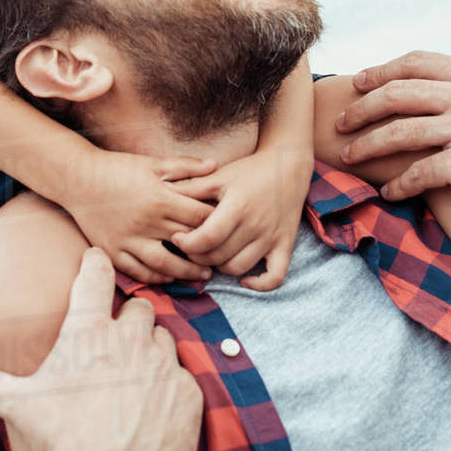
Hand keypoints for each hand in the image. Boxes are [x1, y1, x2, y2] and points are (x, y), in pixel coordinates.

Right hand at [0, 248, 202, 450]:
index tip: (95, 258)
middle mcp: (130, 339)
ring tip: (136, 380)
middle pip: (139, 308)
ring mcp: (163, 364)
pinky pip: (182, 378)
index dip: (94, 262)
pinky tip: (153, 411)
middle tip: (118, 341)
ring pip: (163, 340)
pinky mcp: (187, 392)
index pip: (95, 276)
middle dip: (129, 319)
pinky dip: (170, 390)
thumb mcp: (19, 407)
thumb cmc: (62, 440)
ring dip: (151, 352)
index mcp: (89, 332)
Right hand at [63, 150, 217, 283]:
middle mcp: (146, 223)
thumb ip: (185, 166)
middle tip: (224, 256)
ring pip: (165, 264)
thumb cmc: (118, 168)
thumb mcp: (152, 163)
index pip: (199, 217)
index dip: (218, 222)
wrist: (78, 179)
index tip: (229, 226)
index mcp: (160, 199)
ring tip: (202, 274)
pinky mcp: (112, 251)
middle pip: (187, 242)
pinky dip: (156, 277)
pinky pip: (138, 271)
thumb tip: (216, 166)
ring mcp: (128, 240)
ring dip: (186, 272)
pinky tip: (169, 277)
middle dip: (208, 250)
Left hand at [168, 147, 311, 290]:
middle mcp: (256, 225)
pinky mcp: (285, 245)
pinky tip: (243, 278)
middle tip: (189, 246)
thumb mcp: (219, 174)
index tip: (177, 237)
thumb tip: (162, 191)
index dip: (187, 244)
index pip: (207, 238)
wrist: (288, 166)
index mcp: (238, 206)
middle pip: (218, 257)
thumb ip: (192, 187)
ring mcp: (272, 238)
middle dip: (197, 255)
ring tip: (211, 254)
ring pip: (238, 268)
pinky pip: (275, 277)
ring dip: (219, 267)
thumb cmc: (249, 170)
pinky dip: (259, 284)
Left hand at [336, 51, 450, 226]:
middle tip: (341, 122)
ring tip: (350, 157)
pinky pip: (419, 173)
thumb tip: (438, 87)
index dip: (382, 70)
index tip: (361, 81)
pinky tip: (388, 192)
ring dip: (368, 145)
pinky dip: (399, 184)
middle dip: (362, 108)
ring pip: (399, 132)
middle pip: (396, 93)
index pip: (416, 62)